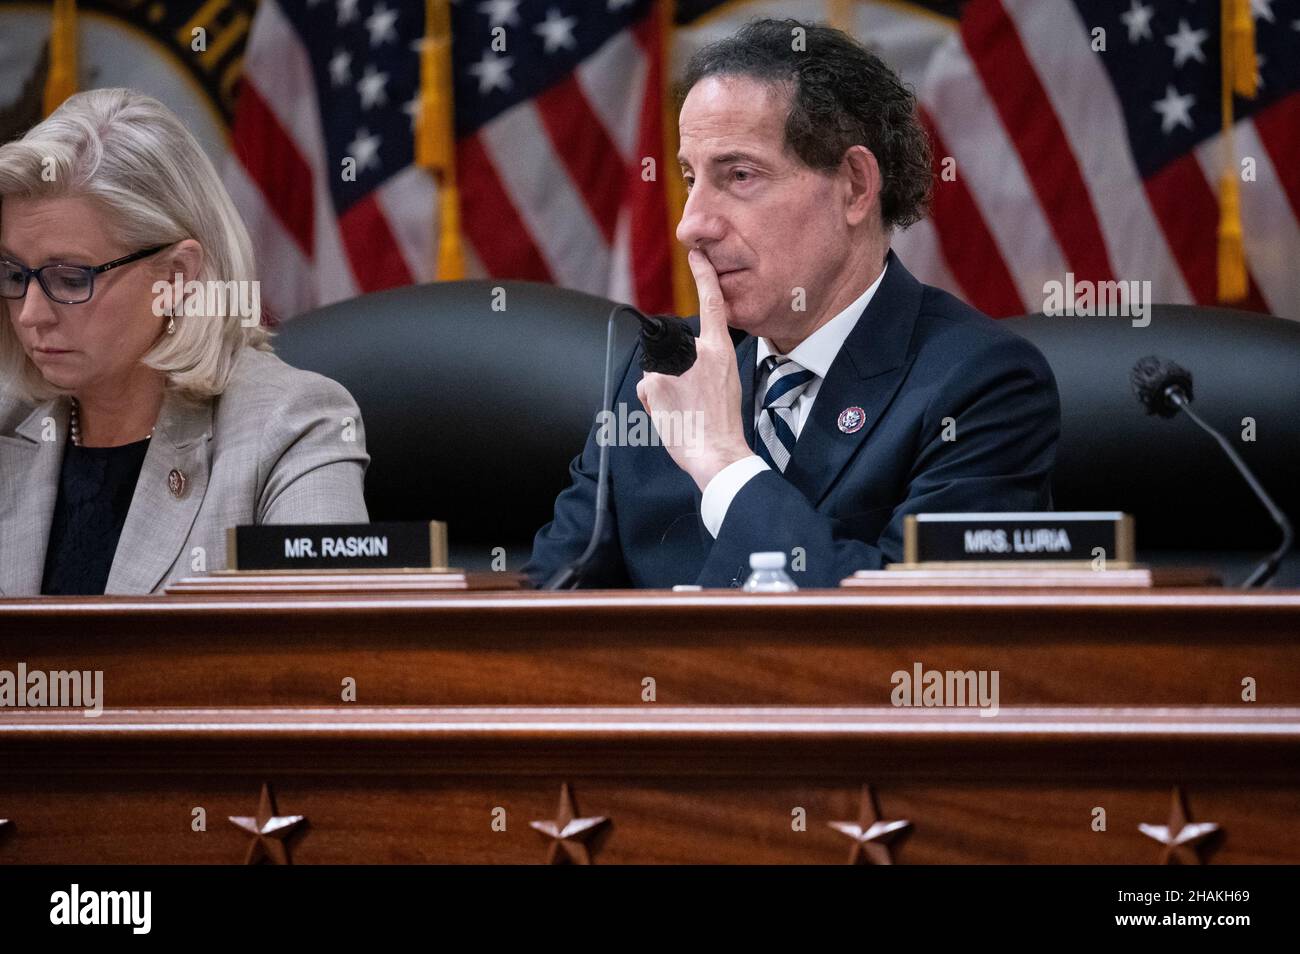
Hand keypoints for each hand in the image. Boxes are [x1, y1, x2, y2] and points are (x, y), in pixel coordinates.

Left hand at [636, 248, 752, 490]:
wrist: (717, 452)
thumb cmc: (723, 425)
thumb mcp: (727, 383)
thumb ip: (707, 364)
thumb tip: (683, 366)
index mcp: (720, 351)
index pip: (712, 305)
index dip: (704, 277)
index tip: (696, 254)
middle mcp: (697, 354)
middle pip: (673, 347)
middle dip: (673, 368)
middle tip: (689, 397)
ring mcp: (672, 368)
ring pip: (657, 369)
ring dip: (662, 386)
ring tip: (682, 409)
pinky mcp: (653, 384)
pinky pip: (646, 386)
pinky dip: (652, 401)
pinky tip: (670, 414)